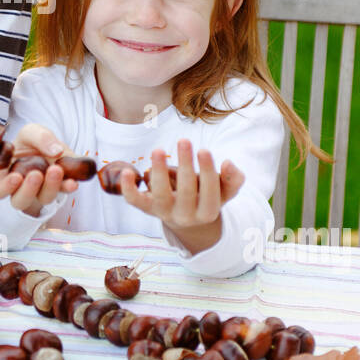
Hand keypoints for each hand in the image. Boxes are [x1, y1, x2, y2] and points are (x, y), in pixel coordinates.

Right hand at [0, 123, 78, 217]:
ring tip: (56, 170)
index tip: (16, 177)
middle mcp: (21, 190)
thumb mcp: (31, 132)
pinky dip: (68, 186)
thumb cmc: (32, 142)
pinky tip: (72, 181)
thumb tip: (56, 151)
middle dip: (28, 190)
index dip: (5, 187)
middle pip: (19, 201)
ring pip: (43, 199)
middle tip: (36, 175)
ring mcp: (41, 192)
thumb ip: (40, 138)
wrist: (52, 145)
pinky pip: (63, 192)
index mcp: (6, 176)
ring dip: (50, 187)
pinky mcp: (59, 189)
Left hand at [120, 140, 244, 252]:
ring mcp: (165, 213)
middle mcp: (186, 216)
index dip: (207, 172)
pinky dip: (128, 189)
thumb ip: (233, 179)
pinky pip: (136, 201)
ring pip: (161, 196)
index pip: (210, 194)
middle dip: (185, 166)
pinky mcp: (147, 208)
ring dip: (158, 172)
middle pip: (186, 193)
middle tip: (184, 140)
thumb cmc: (208, 196)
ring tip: (158, 150)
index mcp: (208, 213)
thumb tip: (228, 163)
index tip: (203, 150)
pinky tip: (126, 172)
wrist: (187, 218)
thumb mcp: (225, 191)